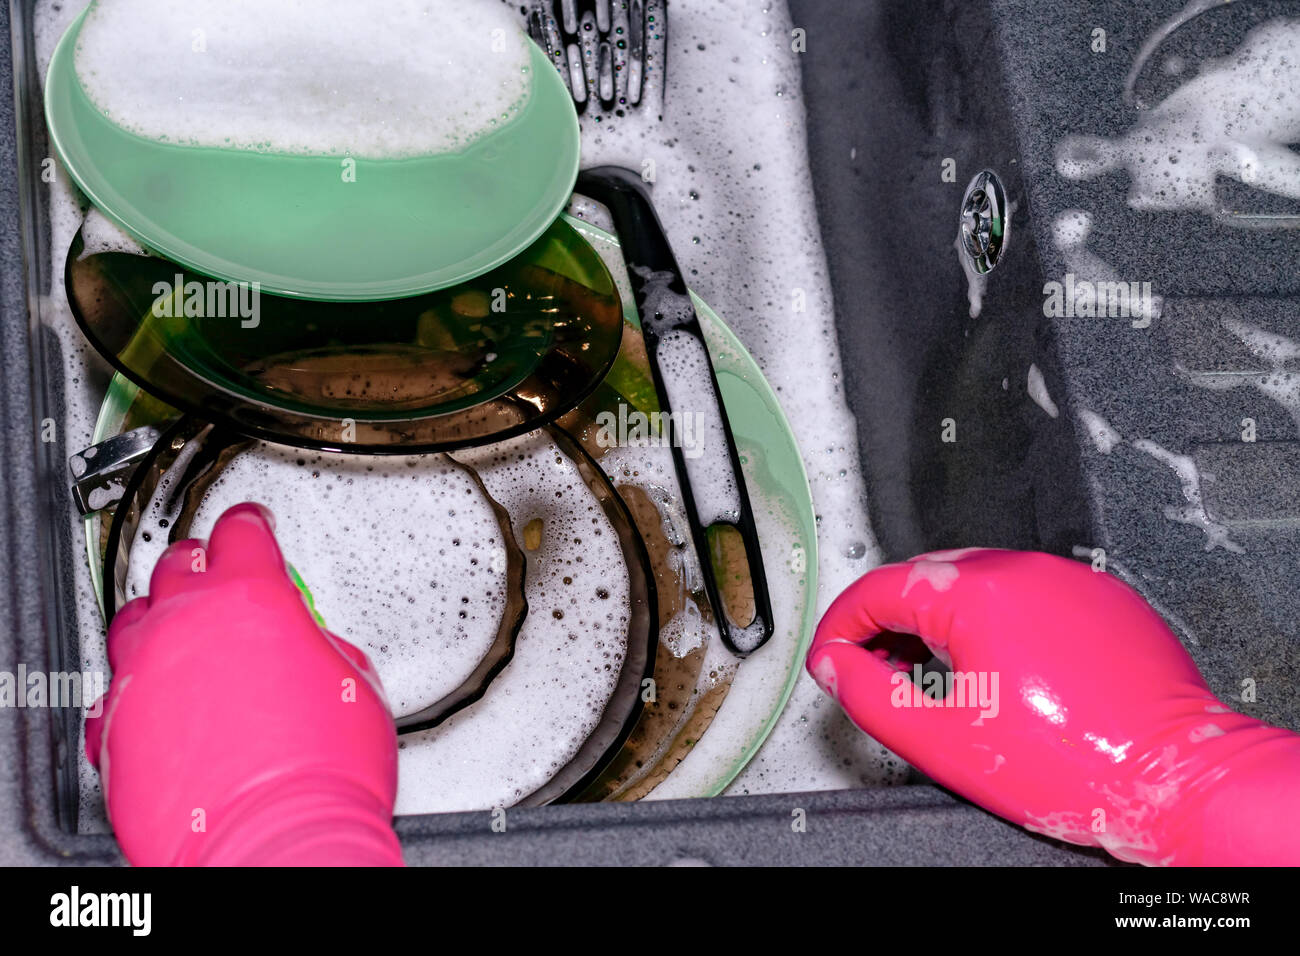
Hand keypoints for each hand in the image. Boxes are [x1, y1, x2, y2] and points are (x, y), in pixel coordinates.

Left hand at [86, 503, 403, 865]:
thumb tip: (303, 642)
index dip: (252, 523)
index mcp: (251, 596)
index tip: (254, 526)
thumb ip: (316, 639)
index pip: (241, 530)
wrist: (279, 841)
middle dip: (204, 565)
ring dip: (162, 619)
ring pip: (135, 618)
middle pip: (178, 564)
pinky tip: (165, 700)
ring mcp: (144, 673)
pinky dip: (140, 687)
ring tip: (188, 638)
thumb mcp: (355, 679)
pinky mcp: (116, 725)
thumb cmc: (324, 770)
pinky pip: (116, 688)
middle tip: (225, 580)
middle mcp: (187, 623)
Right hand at [807, 548, 1299, 865]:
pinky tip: (999, 671)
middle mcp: (1024, 571)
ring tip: (933, 675)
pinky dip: (997, 623)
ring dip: (941, 620)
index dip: (841, 624)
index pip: (880, 588)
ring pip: (977, 583)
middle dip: (888, 621)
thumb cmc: (1074, 763)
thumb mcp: (942, 740)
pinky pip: (1028, 595)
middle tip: (872, 667)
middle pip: (926, 578)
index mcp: (977, 593)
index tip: (831, 655)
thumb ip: (869, 694)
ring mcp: (1068, 580)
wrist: (1175, 777)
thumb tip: (835, 664)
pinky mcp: (1101, 598)